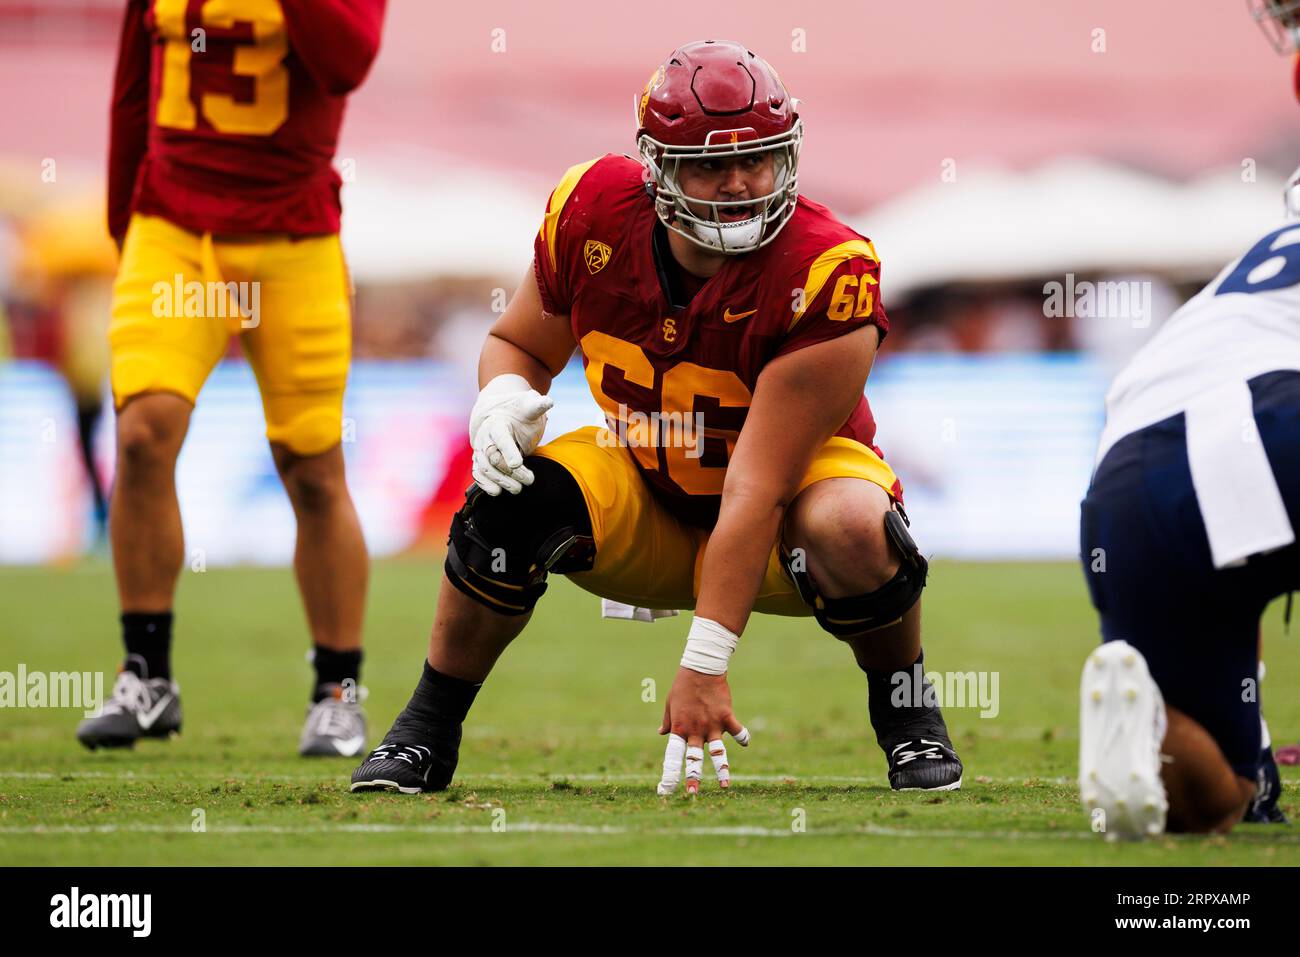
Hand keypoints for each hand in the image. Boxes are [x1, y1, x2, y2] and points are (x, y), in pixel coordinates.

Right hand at [468, 373, 552, 494]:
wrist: (499, 412)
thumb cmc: (517, 410)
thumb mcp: (528, 404)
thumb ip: (537, 405)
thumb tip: (549, 402)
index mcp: (497, 423)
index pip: (500, 438)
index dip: (507, 451)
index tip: (517, 464)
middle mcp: (485, 437)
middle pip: (492, 457)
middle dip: (509, 472)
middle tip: (529, 480)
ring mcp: (480, 450)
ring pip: (484, 468)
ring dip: (500, 481)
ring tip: (517, 489)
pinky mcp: (480, 461)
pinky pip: (478, 474)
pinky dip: (485, 484)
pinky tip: (497, 491)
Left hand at [657, 666, 749, 794]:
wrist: (701, 668)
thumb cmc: (683, 686)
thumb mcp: (670, 704)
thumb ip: (668, 721)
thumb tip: (661, 733)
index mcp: (679, 729)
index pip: (673, 757)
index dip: (670, 775)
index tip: (666, 790)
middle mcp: (695, 730)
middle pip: (694, 759)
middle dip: (693, 778)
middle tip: (692, 794)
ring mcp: (712, 725)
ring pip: (717, 752)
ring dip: (722, 770)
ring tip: (724, 786)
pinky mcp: (726, 717)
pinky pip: (737, 731)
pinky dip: (742, 737)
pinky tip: (745, 742)